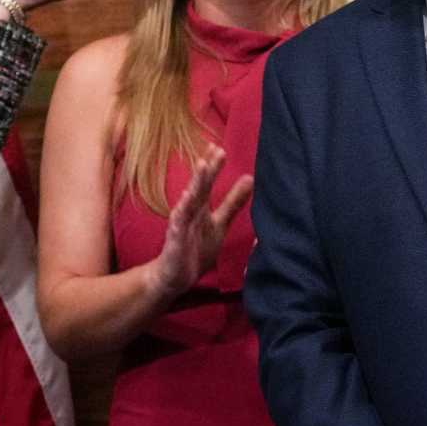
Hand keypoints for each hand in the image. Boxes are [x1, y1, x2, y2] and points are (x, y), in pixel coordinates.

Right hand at [144, 146, 253, 301]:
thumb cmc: (196, 248)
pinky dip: (183, 212)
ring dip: (195, 184)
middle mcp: (190, 213)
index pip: (206, 184)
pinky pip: (179, 225)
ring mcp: (181, 226)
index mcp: (200, 208)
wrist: (175, 277)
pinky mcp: (175, 241)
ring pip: (189, 201)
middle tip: (216, 150)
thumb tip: (250, 179)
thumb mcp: (219, 223)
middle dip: (207, 169)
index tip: (219, 148)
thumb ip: (233, 202)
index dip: (213, 167)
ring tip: (202, 166)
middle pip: (198, 188)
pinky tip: (186, 199)